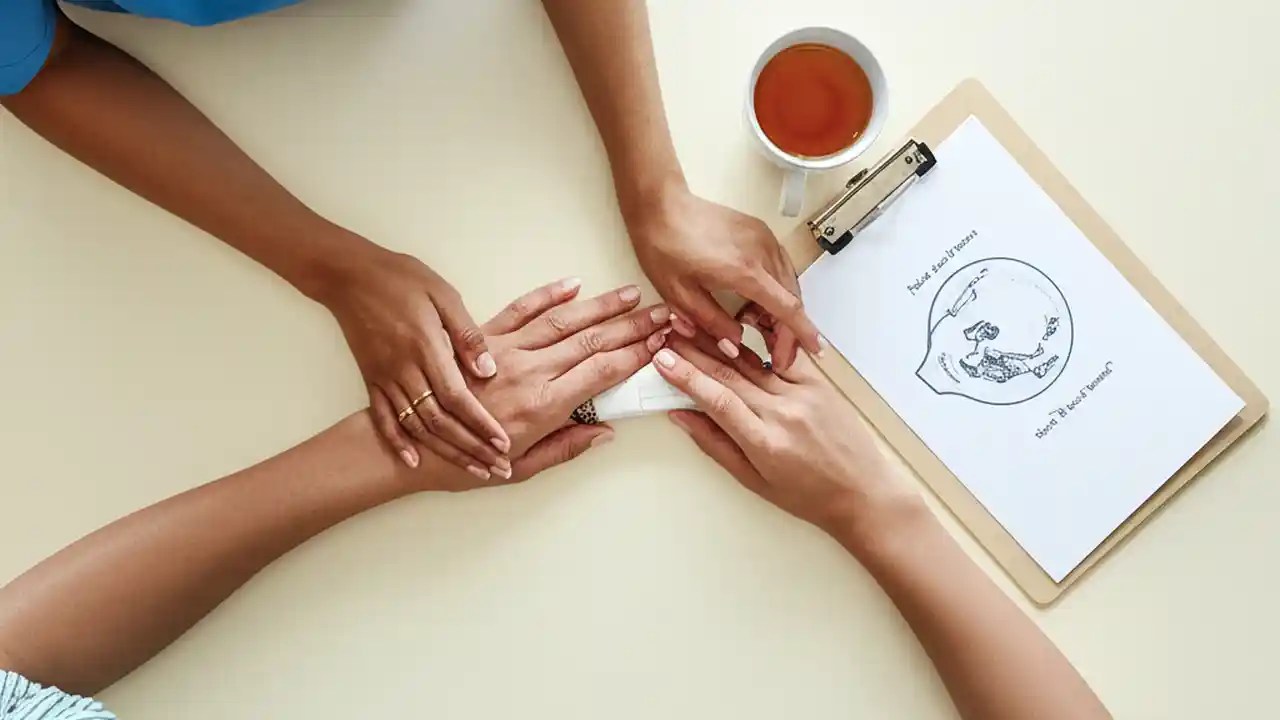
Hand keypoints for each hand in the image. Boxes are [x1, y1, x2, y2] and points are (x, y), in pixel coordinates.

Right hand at [320, 243, 510, 473]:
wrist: (349, 274)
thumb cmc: (402, 278)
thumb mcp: (443, 295)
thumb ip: (467, 335)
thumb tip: (488, 371)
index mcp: (425, 347)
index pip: (458, 397)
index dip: (481, 424)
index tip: (503, 444)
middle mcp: (403, 369)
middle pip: (439, 420)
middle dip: (470, 447)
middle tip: (497, 467)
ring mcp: (384, 378)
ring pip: (416, 425)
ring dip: (444, 452)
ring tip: (471, 470)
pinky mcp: (371, 379)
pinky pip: (382, 418)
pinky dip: (397, 443)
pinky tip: (413, 461)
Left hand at [378, 278, 671, 489]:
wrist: (411, 443)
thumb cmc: (464, 463)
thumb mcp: (522, 470)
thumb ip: (566, 448)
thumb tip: (606, 432)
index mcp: (543, 405)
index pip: (603, 371)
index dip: (636, 355)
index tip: (662, 344)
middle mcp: (530, 371)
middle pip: (592, 340)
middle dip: (633, 326)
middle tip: (663, 314)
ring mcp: (507, 350)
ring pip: (564, 321)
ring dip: (602, 306)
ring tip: (632, 294)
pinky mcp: (484, 337)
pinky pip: (522, 309)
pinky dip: (549, 294)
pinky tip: (574, 283)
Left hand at [625, 184, 820, 369]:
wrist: (661, 206)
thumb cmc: (664, 246)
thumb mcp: (680, 295)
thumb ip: (712, 322)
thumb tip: (736, 343)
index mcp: (744, 271)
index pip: (787, 308)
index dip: (803, 333)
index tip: (815, 350)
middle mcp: (762, 253)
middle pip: (793, 297)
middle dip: (791, 328)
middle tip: (778, 352)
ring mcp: (764, 239)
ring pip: (789, 282)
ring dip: (784, 309)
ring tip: (763, 329)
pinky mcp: (760, 232)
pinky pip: (780, 265)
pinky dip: (778, 288)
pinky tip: (759, 301)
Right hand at [651, 334, 921, 544]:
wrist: (863, 492)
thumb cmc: (810, 496)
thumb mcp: (754, 480)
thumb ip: (716, 445)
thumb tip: (681, 416)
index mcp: (765, 442)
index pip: (717, 400)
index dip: (686, 377)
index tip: (662, 360)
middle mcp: (784, 413)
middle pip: (729, 373)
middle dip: (693, 351)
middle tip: (667, 333)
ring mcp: (805, 395)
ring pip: (752, 362)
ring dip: (718, 343)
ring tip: (692, 327)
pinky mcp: (820, 384)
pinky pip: (782, 357)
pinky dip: (758, 344)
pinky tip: (737, 330)